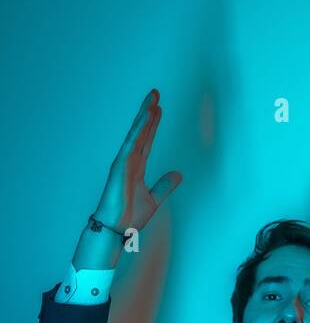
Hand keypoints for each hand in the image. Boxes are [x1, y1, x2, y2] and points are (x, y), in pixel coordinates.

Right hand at [94, 89, 181, 233]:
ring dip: (144, 115)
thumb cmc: (130, 216)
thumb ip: (165, 185)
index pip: (147, 141)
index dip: (153, 125)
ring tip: (153, 98)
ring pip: (136, 133)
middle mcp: (130, 161)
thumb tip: (178, 174)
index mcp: (137, 167)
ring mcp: (124, 162)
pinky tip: (146, 116)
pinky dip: (139, 129)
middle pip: (141, 132)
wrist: (118, 229)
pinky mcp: (120, 166)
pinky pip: (131, 143)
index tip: (159, 109)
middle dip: (148, 112)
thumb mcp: (154, 199)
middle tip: (155, 93)